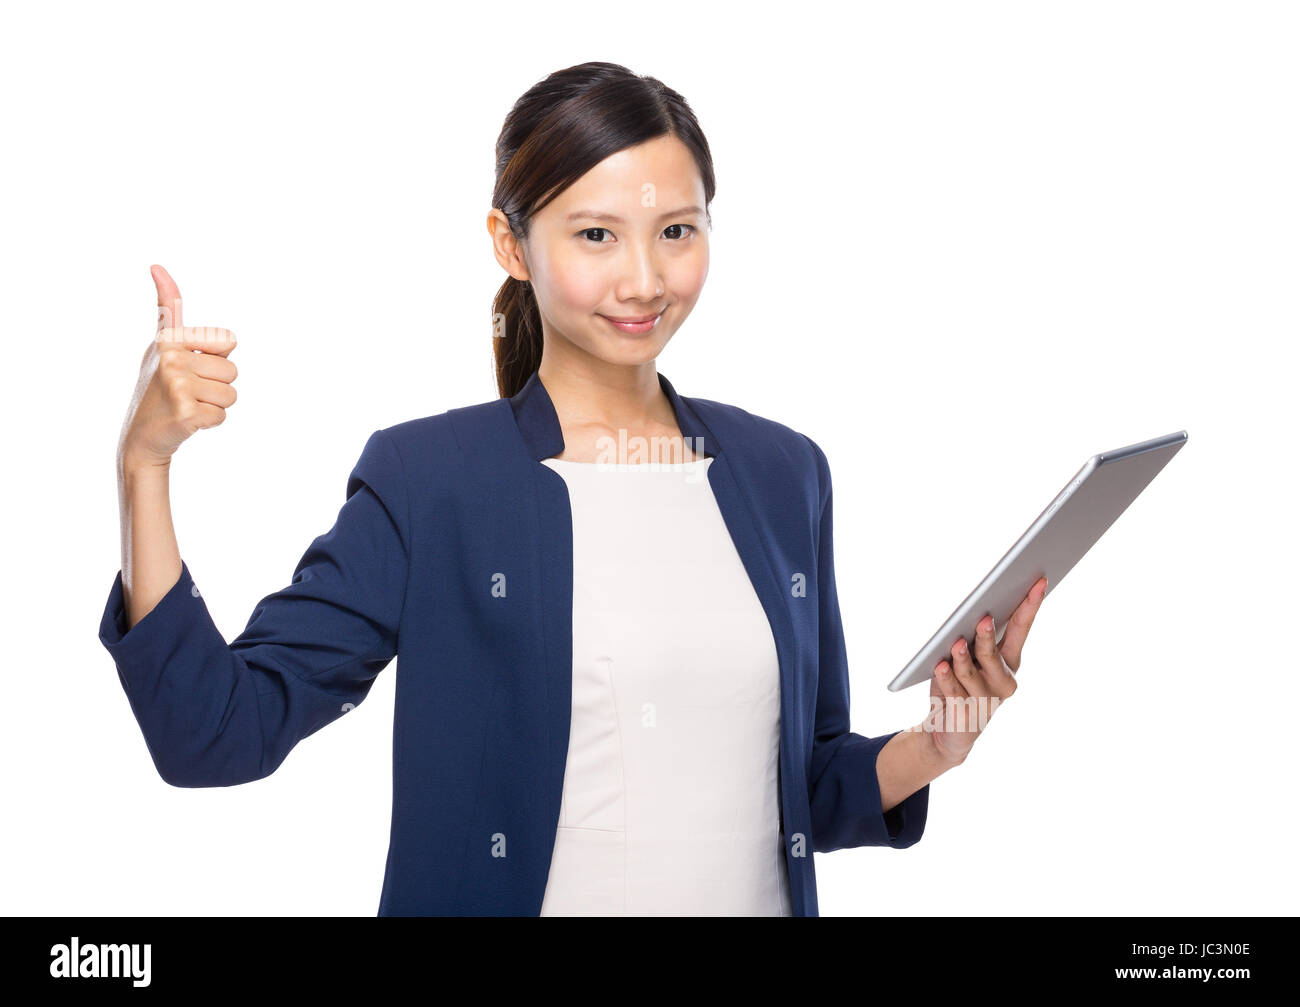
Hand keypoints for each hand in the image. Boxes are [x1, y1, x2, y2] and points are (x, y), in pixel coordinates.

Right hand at [117, 265, 238, 470]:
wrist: (143, 437)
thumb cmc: (160, 387)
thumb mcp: (164, 344)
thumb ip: (169, 308)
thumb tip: (157, 265)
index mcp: (169, 338)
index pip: (228, 340)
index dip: (218, 356)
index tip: (190, 362)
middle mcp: (170, 357)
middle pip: (232, 370)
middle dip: (217, 385)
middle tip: (188, 391)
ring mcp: (176, 384)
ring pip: (231, 394)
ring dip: (215, 404)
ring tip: (188, 404)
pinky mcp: (186, 411)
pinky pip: (223, 414)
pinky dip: (210, 422)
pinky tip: (187, 420)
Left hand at [922, 575, 1047, 765]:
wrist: (950, 731)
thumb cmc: (960, 684)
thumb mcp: (970, 658)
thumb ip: (974, 638)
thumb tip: (975, 613)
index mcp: (1009, 660)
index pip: (1021, 628)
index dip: (1030, 605)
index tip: (1039, 582)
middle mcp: (1003, 679)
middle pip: (994, 652)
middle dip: (987, 635)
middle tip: (983, 617)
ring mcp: (987, 699)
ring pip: (971, 671)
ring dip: (963, 657)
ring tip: (956, 644)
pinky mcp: (968, 713)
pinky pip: (953, 690)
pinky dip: (946, 677)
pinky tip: (939, 666)